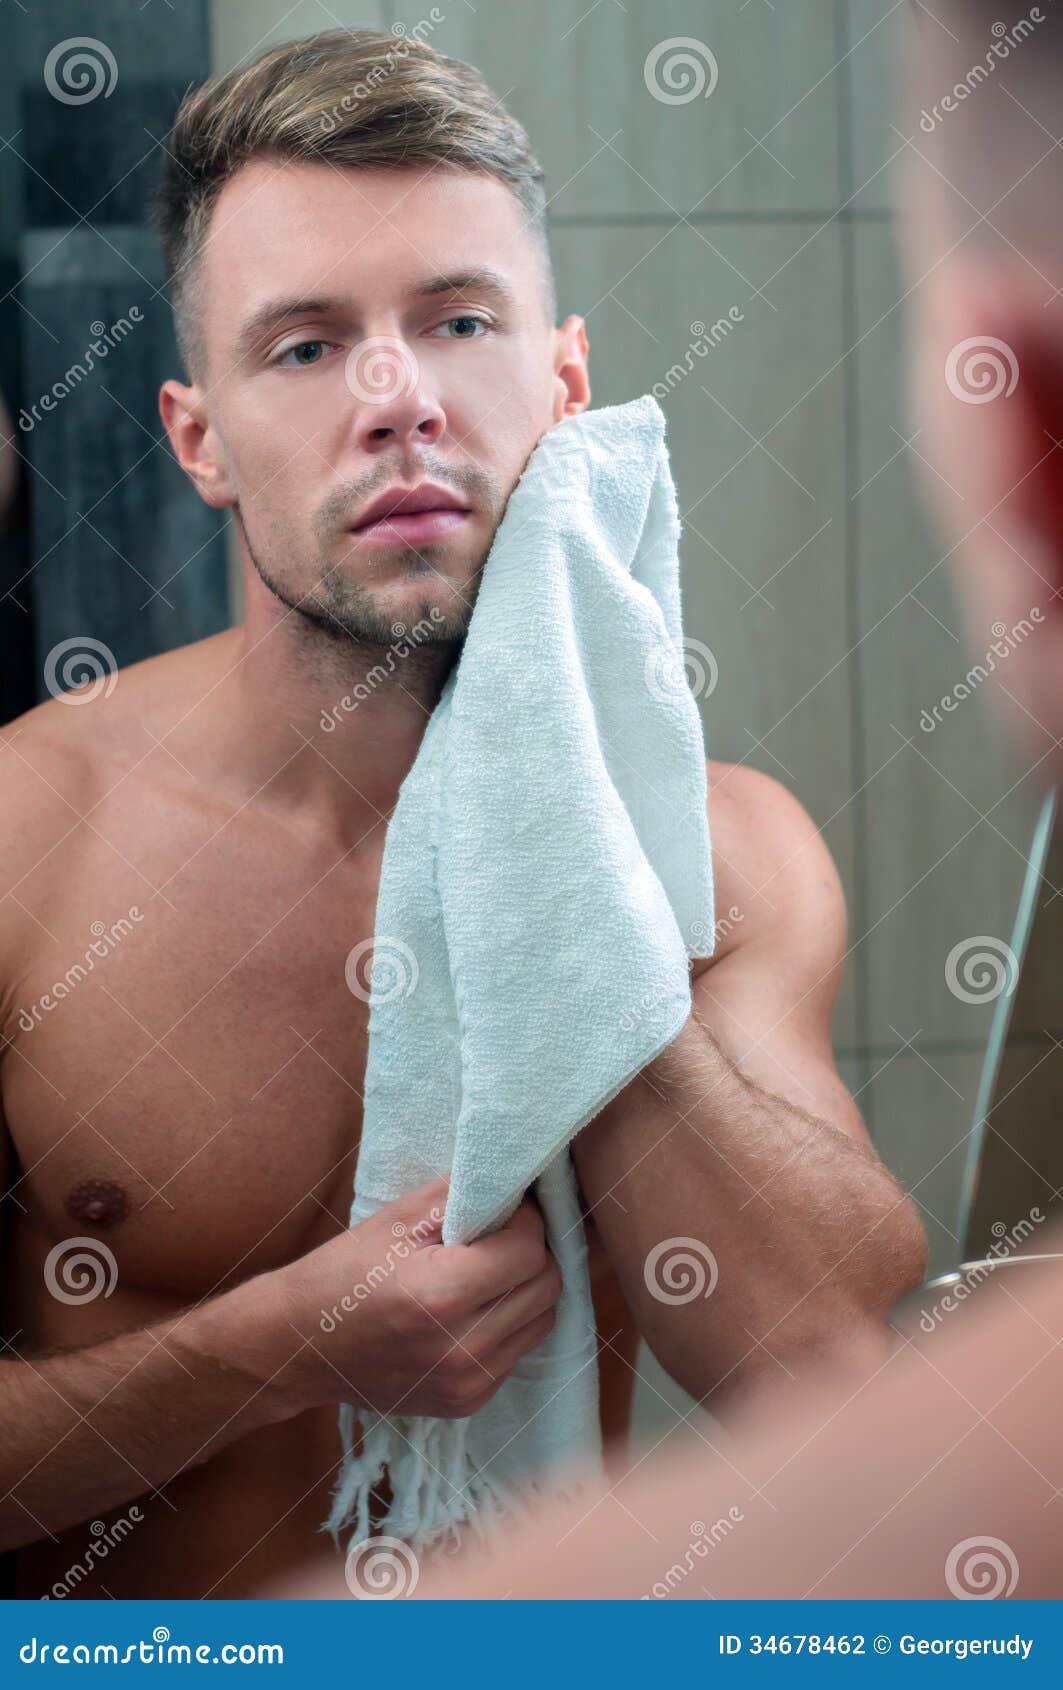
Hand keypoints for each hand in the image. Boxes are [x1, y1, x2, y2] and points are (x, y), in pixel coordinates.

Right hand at [263, 1177, 562, 1418]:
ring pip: (541, 1320)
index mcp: (443, 1294)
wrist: (300, 1348)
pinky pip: (516, 1351)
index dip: (524, 1221)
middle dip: (531, 1253)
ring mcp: (467, 1383)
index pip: (530, 1250)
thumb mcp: (395, 1220)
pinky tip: (470, 1311)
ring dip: (525, 1290)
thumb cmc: (342, 1273)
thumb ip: (460, 1197)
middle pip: (546, 1286)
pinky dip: (507, 1324)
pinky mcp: (466, 1403)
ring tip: (487, 1274)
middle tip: (500, 1238)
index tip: (503, 1212)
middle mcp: (462, 1347)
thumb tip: (515, 1184)